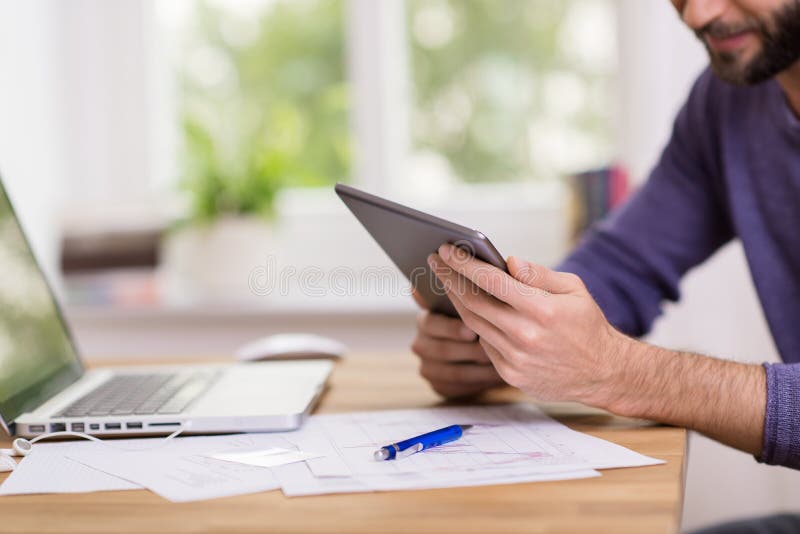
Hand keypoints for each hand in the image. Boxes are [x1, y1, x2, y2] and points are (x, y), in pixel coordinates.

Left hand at [428, 244, 630, 405]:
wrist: (604, 373)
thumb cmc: (588, 325)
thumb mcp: (574, 290)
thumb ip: (538, 274)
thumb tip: (506, 261)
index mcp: (541, 310)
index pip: (490, 281)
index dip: (463, 264)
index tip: (445, 250)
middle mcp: (525, 335)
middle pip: (472, 302)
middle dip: (449, 278)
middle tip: (435, 262)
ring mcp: (515, 358)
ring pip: (473, 323)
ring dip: (456, 300)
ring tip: (447, 281)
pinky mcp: (510, 374)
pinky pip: (484, 344)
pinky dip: (476, 325)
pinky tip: (470, 309)